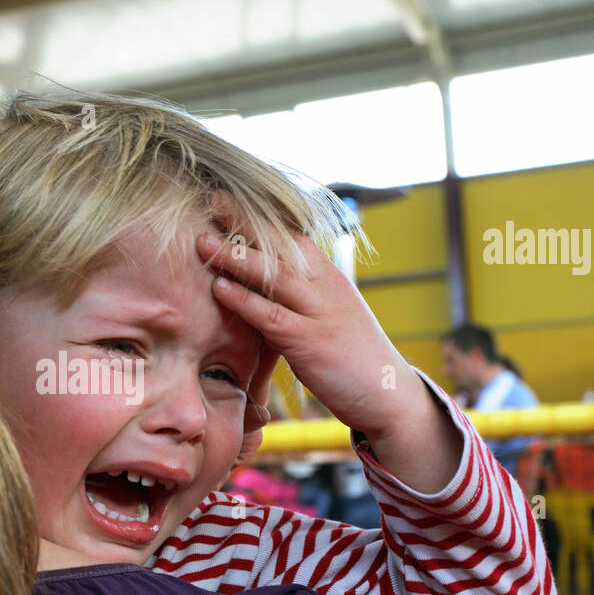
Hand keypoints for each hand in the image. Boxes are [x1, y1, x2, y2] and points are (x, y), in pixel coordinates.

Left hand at [201, 195, 461, 492]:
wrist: (390, 395)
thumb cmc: (355, 360)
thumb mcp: (331, 318)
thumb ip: (302, 300)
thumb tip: (266, 291)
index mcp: (330, 278)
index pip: (294, 236)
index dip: (262, 217)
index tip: (233, 200)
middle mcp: (325, 288)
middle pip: (282, 246)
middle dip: (245, 222)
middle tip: (213, 199)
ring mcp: (319, 313)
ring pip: (273, 275)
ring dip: (235, 257)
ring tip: (202, 242)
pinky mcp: (310, 343)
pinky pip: (271, 316)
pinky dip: (244, 300)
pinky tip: (219, 288)